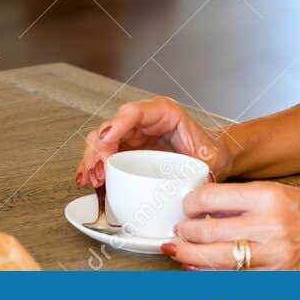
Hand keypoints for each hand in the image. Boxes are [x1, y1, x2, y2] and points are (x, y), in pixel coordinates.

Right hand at [76, 96, 232, 188]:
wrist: (212, 158)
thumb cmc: (211, 153)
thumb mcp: (209, 158)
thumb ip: (197, 167)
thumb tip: (186, 187)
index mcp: (163, 112)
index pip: (134, 112)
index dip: (117, 125)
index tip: (106, 139)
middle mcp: (142, 121)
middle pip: (110, 127)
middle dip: (99, 149)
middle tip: (99, 171)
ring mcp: (131, 134)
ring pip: (100, 140)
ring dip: (92, 160)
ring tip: (92, 179)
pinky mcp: (125, 149)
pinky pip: (103, 154)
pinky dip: (93, 166)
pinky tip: (87, 179)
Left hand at [166, 181, 299, 268]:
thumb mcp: (283, 193)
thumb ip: (246, 200)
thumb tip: (207, 207)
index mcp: (269, 196)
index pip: (210, 197)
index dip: (190, 203)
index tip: (186, 206)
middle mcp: (269, 226)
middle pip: (207, 231)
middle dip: (184, 232)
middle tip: (178, 231)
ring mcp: (275, 257)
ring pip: (216, 260)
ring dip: (191, 257)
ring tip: (179, 251)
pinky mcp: (280, 280)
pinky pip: (237, 280)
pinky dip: (214, 276)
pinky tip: (201, 271)